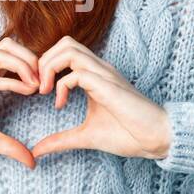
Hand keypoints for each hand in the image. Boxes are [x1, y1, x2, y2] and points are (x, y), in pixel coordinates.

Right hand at [0, 36, 40, 167]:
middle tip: (47, 81)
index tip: (49, 86)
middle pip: (10, 45)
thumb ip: (9, 146)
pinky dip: (12, 81)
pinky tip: (27, 91)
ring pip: (1, 52)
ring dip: (25, 64)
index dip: (34, 65)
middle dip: (33, 57)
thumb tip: (32, 162)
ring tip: (38, 85)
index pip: (13, 57)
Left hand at [30, 36, 171, 161]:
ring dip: (49, 67)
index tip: (39, 91)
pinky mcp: (108, 85)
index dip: (46, 66)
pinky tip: (60, 104)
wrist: (156, 138)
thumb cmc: (128, 134)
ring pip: (68, 49)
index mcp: (95, 75)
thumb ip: (61, 140)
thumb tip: (37, 150)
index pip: (65, 51)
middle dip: (43, 61)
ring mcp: (104, 74)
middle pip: (64, 42)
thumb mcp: (86, 136)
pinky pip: (77, 73)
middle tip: (38, 88)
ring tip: (44, 92)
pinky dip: (61, 86)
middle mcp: (99, 69)